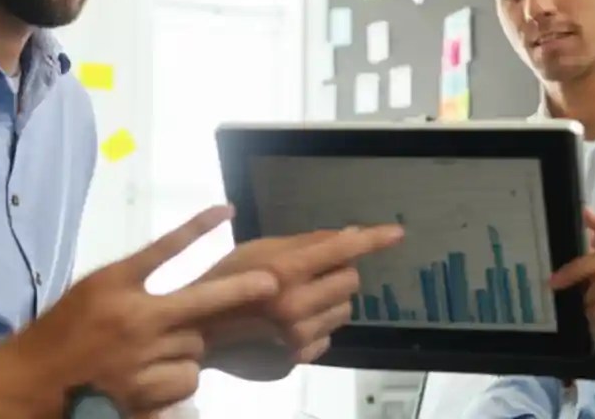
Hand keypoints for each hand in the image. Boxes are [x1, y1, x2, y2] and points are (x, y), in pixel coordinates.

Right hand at [0, 205, 278, 416]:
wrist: (30, 384)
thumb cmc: (63, 330)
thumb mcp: (95, 288)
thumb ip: (138, 274)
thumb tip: (184, 251)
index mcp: (116, 289)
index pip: (163, 250)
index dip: (197, 228)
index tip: (228, 209)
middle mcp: (132, 323)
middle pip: (201, 305)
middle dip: (235, 296)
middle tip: (269, 286)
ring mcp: (139, 362)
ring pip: (197, 349)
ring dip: (192, 347)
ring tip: (164, 349)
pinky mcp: (142, 395)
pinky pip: (186, 382)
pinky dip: (182, 378)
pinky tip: (159, 374)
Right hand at [198, 224, 404, 376]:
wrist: (197, 332)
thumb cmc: (226, 280)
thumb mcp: (258, 250)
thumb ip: (306, 243)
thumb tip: (352, 235)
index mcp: (285, 272)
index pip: (342, 251)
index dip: (373, 239)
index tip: (397, 233)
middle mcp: (295, 306)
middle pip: (350, 281)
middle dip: (339, 272)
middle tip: (315, 272)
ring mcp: (297, 338)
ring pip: (344, 310)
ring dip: (331, 300)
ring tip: (301, 298)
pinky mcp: (297, 360)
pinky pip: (327, 336)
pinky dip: (317, 326)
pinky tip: (290, 323)